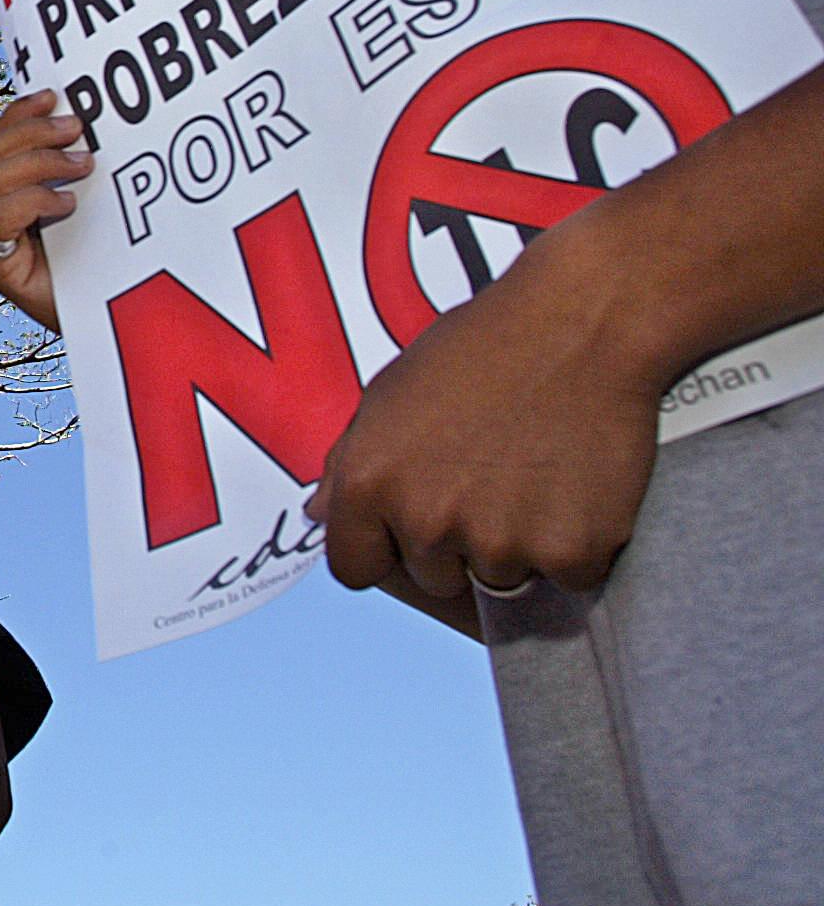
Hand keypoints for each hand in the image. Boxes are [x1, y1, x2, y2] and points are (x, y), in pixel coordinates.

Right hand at [0, 89, 90, 333]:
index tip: (53, 94)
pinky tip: (66, 204)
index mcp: (13, 191)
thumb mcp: (104, 204)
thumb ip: (90, 169)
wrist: (119, 321)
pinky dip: (31, 202)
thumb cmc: (114, 261)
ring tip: (82, 166)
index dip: (18, 113)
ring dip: (35, 162)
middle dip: (30, 131)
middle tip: (78, 128)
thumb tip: (103, 123)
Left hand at [307, 244, 660, 599]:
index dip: (382, 550)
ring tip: (533, 474)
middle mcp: (426, 520)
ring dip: (516, 547)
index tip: (407, 531)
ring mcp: (500, 543)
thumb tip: (321, 515)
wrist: (583, 324)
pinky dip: (575, 546)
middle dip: (454, 545)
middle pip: (431, 579)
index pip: (354, 569)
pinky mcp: (571, 551)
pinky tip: (575, 488)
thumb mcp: (390, 392)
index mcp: (368, 483)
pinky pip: (566, 579)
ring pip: (500, 581)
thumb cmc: (483, 348)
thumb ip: (348, 461)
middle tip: (488, 480)